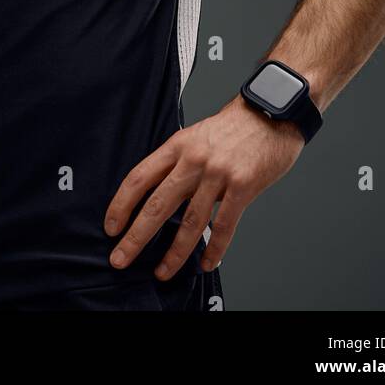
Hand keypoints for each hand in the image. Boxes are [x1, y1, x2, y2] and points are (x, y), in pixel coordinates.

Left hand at [103, 96, 303, 278]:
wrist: (273, 113)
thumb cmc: (236, 126)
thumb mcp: (198, 135)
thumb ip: (180, 162)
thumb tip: (160, 194)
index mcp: (178, 145)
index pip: (140, 177)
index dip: (121, 204)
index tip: (111, 227)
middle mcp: (194, 159)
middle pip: (158, 204)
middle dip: (136, 237)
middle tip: (121, 258)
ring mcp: (218, 173)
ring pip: (190, 222)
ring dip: (174, 253)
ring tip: (163, 271)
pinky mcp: (243, 186)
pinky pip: (223, 225)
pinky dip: (214, 249)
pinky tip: (206, 262)